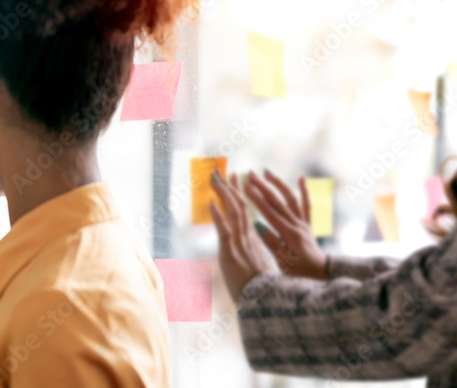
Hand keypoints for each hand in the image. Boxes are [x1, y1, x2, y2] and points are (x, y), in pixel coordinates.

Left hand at [210, 171, 276, 300]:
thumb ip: (254, 256)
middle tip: (222, 170)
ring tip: (215, 178)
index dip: (239, 194)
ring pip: (233, 213)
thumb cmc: (263, 291)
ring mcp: (240, 244)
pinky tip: (211, 202)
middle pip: (240, 206)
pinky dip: (217, 215)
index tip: (236, 178)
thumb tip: (250, 252)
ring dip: (223, 194)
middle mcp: (247, 238)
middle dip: (230, 186)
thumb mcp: (259, 268)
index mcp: (253, 240)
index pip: (246, 211)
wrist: (264, 304)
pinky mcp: (230, 254)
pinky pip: (224, 230)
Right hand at [243, 170, 327, 280]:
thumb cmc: (300, 270)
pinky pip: (306, 204)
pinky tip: (301, 177)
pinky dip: (304, 190)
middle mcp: (297, 224)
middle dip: (263, 186)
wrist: (322, 272)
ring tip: (267, 172)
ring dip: (279, 184)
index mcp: (289, 234)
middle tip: (250, 174)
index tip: (245, 187)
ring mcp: (303, 222)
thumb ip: (271, 242)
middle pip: (278, 201)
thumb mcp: (283, 261)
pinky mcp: (307, 223)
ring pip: (291, 199)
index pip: (270, 213)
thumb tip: (257, 226)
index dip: (257, 199)